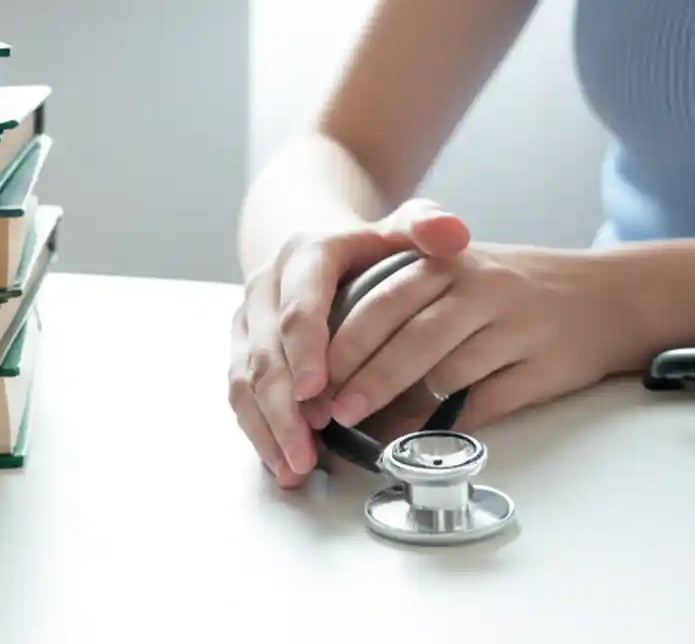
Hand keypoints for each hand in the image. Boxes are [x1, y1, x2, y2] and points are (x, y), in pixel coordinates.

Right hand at [228, 199, 469, 487]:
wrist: (312, 244)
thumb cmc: (365, 248)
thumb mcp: (398, 229)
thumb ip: (426, 228)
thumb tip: (453, 233)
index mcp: (305, 257)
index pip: (299, 306)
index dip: (305, 349)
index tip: (316, 389)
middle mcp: (266, 288)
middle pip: (266, 352)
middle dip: (284, 405)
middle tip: (307, 447)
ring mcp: (248, 322)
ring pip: (246, 379)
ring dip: (268, 427)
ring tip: (295, 467)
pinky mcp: (241, 350)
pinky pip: (241, 396)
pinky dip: (260, 433)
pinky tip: (282, 464)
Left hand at [325, 242, 639, 430]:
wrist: (606, 296)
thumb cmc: (515, 288)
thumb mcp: (460, 268)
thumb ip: (406, 296)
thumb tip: (338, 354)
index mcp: (451, 259)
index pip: (386, 297)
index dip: (347, 338)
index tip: (317, 371)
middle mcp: (484, 287)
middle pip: (414, 335)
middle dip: (367, 376)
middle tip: (334, 408)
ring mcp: (517, 326)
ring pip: (448, 370)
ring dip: (400, 404)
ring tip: (365, 426)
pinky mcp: (544, 366)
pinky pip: (485, 401)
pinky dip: (445, 422)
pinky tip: (417, 435)